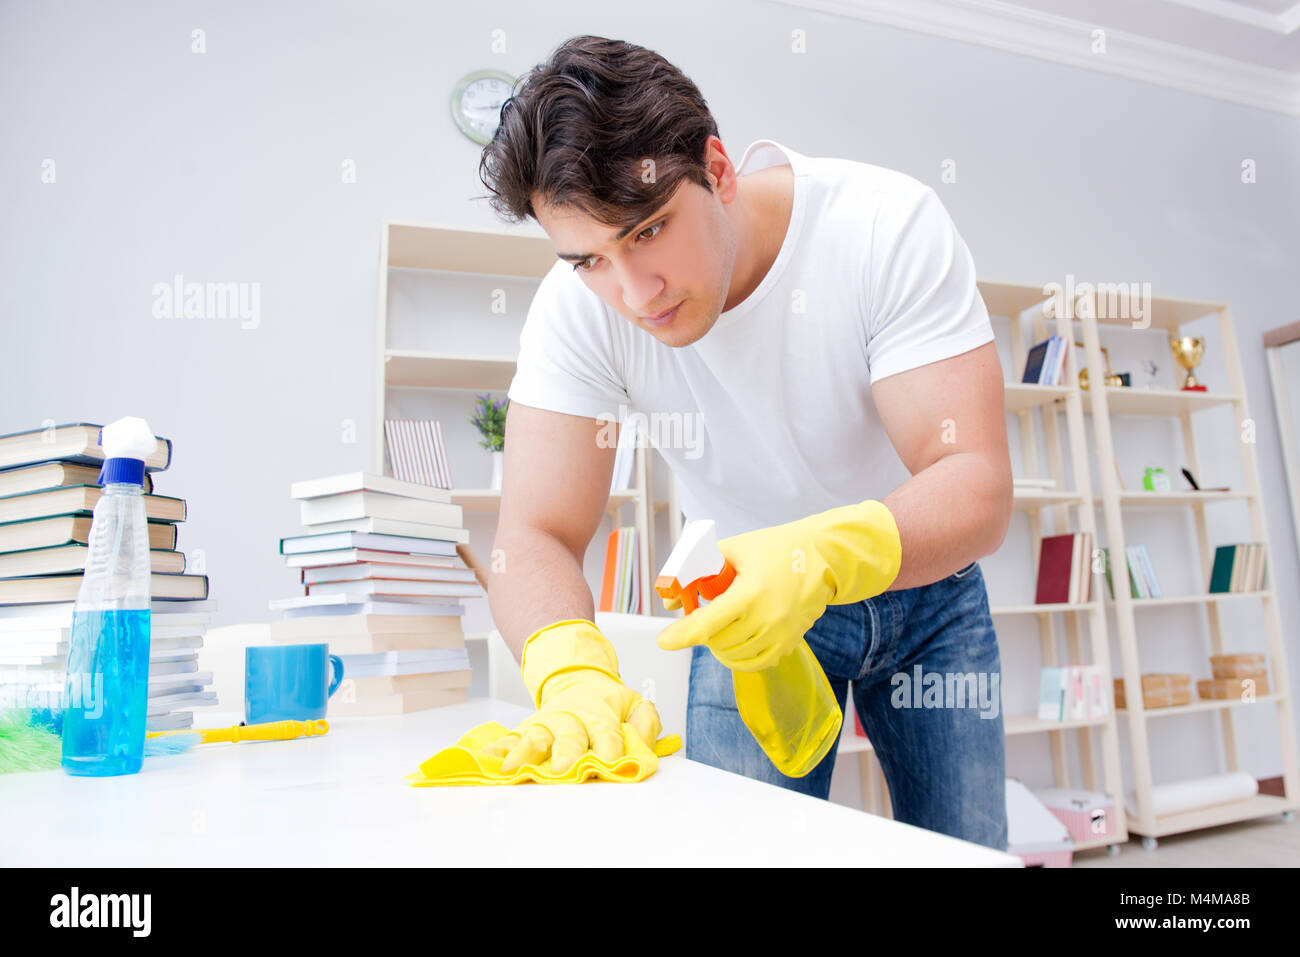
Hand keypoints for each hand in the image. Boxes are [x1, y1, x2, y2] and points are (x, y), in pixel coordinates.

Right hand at [478, 619, 661, 773]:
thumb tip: (645, 748)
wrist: (576, 677)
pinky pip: (511, 738)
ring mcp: (547, 724)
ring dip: (525, 753)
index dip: (610, 749)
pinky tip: (487, 758)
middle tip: (563, 769)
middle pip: (569, 737)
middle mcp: (572, 719)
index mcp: (601, 714)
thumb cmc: (606, 701)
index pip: (608, 734)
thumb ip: (645, 725)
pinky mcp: (527, 728)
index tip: (610, 764)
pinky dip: (498, 748)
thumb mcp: (635, 704)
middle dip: (566, 754)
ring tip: (514, 768)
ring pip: (536, 738)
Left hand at [657, 500, 901, 671]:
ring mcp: (780, 636)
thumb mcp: (733, 549)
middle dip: (701, 631)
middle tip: (702, 613)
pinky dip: (736, 655)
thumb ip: (697, 571)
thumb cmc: (775, 549)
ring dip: (717, 643)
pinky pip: (752, 663)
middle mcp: (767, 619)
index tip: (663, 640)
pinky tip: (735, 638)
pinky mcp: (788, 645)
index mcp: (751, 592)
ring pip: (732, 655)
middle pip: (716, 641)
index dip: (682, 635)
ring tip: (721, 621)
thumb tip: (673, 601)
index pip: (708, 623)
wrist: (822, 559)